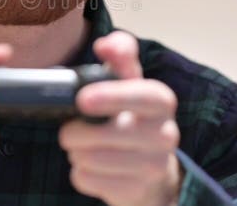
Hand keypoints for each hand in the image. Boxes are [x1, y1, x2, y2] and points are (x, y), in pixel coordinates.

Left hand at [59, 31, 182, 205]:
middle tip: (70, 129)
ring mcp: (154, 167)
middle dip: (76, 131)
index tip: (82, 99)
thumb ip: (120, 55)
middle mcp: (165, 135)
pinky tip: (90, 166)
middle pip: (110, 133)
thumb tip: (105, 45)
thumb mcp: (128, 82)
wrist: (151, 168)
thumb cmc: (132, 116)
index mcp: (161, 101)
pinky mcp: (136, 192)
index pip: (144, 96)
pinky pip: (88, 180)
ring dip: (76, 151)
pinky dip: (79, 172)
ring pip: (93, 158)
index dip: (113, 96)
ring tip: (83, 146)